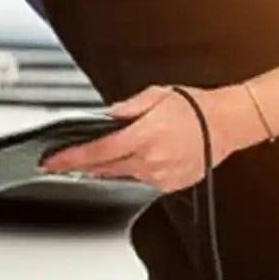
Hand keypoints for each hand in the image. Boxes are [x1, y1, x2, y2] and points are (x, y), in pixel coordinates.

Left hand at [39, 85, 247, 192]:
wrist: (226, 124)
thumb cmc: (194, 107)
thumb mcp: (155, 95)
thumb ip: (126, 107)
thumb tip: (106, 116)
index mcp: (142, 136)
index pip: (96, 152)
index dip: (70, 158)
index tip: (52, 162)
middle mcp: (150, 159)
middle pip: (103, 168)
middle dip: (80, 165)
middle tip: (61, 162)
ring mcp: (160, 175)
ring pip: (120, 174)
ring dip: (107, 166)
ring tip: (98, 156)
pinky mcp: (169, 184)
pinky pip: (141, 180)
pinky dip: (132, 169)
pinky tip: (135, 157)